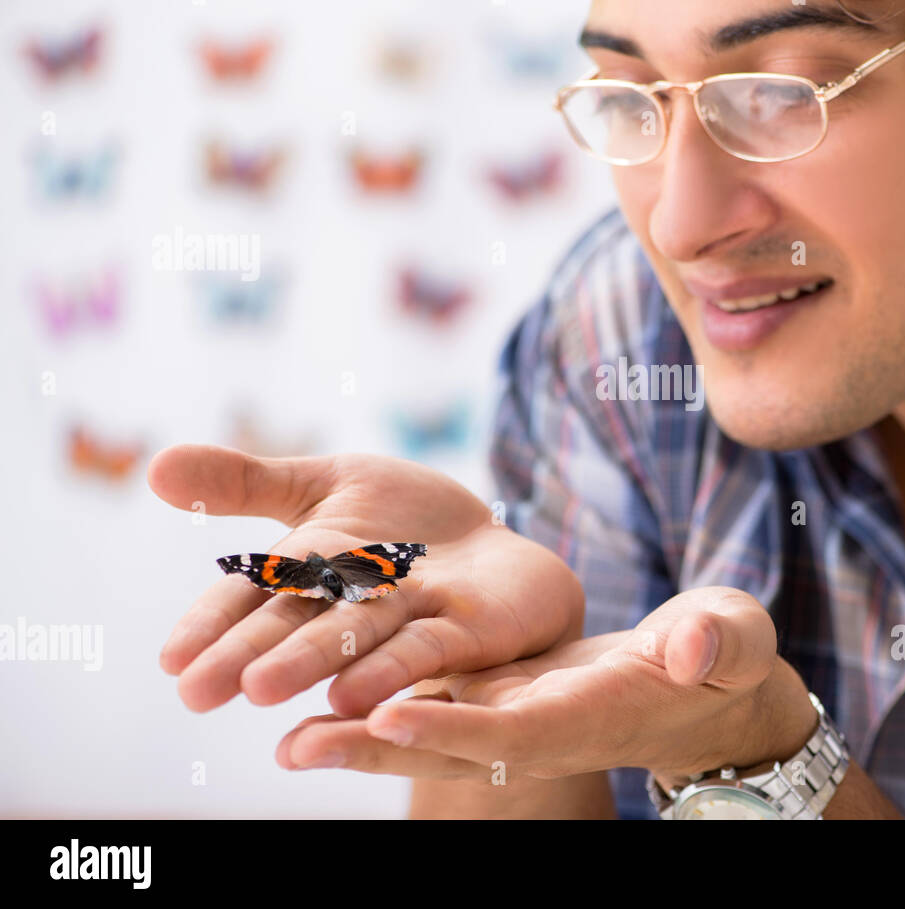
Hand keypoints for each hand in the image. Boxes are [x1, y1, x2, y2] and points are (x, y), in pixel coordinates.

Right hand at [150, 444, 584, 718]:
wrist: (493, 539)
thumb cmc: (401, 521)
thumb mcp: (326, 485)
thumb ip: (248, 482)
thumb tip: (153, 467)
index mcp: (312, 566)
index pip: (254, 595)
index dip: (214, 625)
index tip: (170, 659)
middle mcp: (353, 602)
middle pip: (297, 624)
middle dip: (250, 653)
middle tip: (196, 693)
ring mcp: (410, 616)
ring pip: (356, 637)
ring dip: (311, 662)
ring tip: (263, 691)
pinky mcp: (467, 626)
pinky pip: (430, 644)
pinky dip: (394, 666)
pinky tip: (358, 695)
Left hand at [274, 587, 819, 781]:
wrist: (704, 691)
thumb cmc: (725, 657)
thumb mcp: (733, 639)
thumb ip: (718, 639)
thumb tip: (695, 644)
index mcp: (597, 711)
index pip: (520, 728)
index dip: (458, 725)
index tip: (395, 714)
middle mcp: (546, 726)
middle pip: (453, 747)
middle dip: (379, 750)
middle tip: (299, 748)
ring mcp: (521, 715)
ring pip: (433, 731)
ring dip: (362, 736)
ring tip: (287, 738)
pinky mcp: (507, 696)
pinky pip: (439, 704)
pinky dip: (384, 704)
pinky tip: (327, 697)